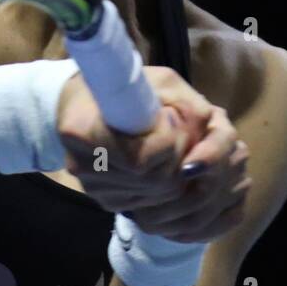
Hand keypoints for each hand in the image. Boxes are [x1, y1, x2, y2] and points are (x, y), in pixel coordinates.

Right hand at [56, 66, 251, 243]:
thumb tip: (203, 138)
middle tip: (172, 127)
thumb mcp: (164, 83)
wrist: (89, 103)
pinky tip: (154, 157)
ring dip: (173, 168)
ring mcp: (94, 188)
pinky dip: (164, 182)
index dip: (167, 141)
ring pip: (159, 195)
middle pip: (156, 182)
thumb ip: (189, 108)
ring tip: (161, 140)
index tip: (168, 115)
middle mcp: (83, 166)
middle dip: (177, 155)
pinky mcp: (107, 201)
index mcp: (82, 131)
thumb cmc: (127, 85)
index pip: (141, 159)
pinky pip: (151, 202)